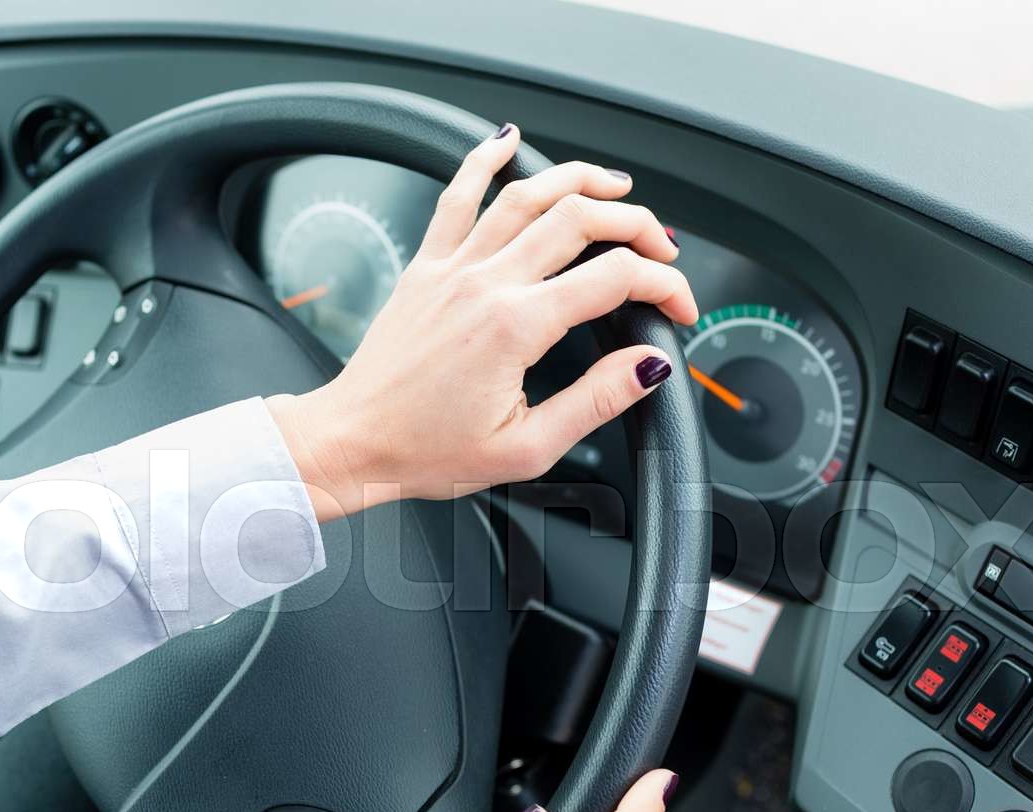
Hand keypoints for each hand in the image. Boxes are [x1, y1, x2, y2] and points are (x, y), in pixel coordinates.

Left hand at [267, 123, 697, 521]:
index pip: (615, 278)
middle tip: (662, 248)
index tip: (679, 307)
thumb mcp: (526, 448)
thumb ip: (596, 401)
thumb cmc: (427, 452)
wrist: (353, 442)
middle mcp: (484, 284)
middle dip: (636, 224)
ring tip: (616, 185)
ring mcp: (452, 268)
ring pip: (526, 194)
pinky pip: (457, 196)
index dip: (664, 285)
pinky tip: (507, 138)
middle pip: (579, 218)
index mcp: (515, 328)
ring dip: (579, 179)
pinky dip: (484, 159)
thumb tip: (649, 366)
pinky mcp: (426, 266)